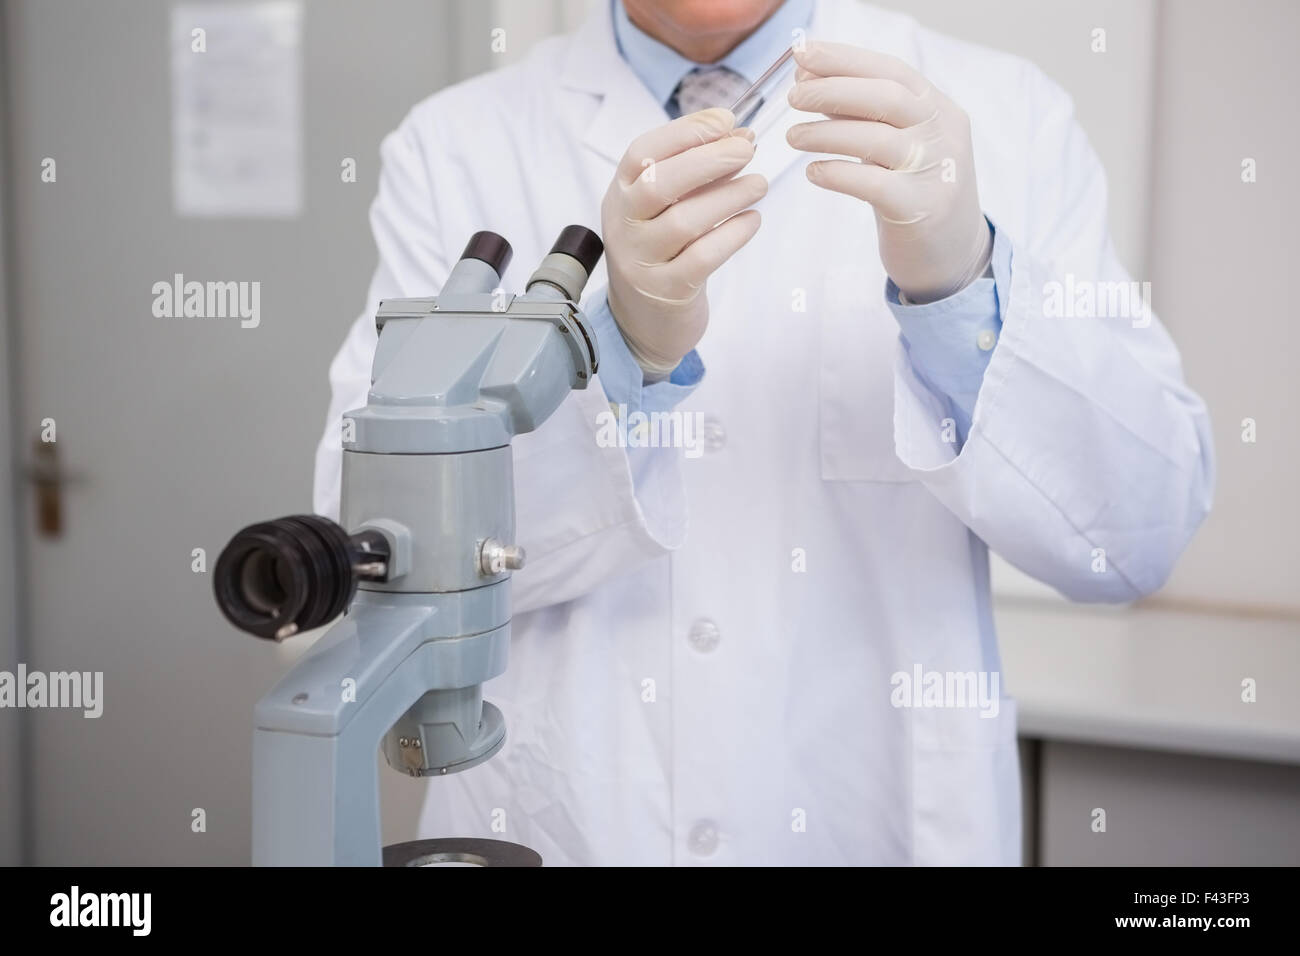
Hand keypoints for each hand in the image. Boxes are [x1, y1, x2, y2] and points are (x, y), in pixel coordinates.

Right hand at [601, 108, 766, 377]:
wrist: (644, 321)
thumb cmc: (661, 252)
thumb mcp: (664, 208)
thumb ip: (695, 172)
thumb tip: (741, 135)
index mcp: (620, 194)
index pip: (642, 152)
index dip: (686, 131)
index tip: (726, 120)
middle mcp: (624, 225)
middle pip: (659, 183)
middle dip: (708, 160)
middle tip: (747, 149)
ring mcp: (642, 261)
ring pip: (685, 221)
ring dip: (729, 196)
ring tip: (759, 184)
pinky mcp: (667, 290)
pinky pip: (703, 257)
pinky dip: (733, 234)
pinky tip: (752, 220)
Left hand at [786, 41, 991, 303]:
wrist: (952, 254)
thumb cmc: (914, 192)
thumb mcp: (899, 144)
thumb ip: (863, 113)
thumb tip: (808, 76)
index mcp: (938, 109)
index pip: (891, 71)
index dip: (844, 59)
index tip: (801, 53)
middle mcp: (943, 134)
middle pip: (886, 97)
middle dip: (833, 90)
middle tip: (792, 96)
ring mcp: (935, 171)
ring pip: (877, 138)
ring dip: (826, 133)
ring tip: (793, 136)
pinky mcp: (920, 209)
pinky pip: (873, 184)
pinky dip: (838, 173)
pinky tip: (813, 172)